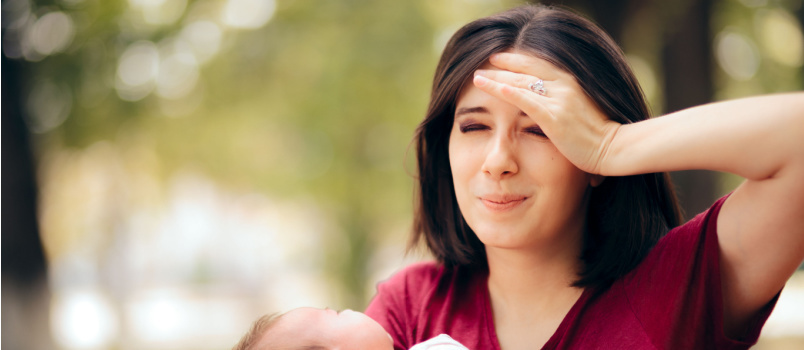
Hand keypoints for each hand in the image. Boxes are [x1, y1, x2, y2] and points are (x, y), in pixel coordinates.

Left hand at [473, 52, 620, 174]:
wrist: (613, 148)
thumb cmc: (599, 136)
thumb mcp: (582, 111)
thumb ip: (566, 104)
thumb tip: (553, 107)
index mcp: (571, 82)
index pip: (538, 66)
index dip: (518, 61)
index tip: (500, 59)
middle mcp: (564, 85)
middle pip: (526, 70)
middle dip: (503, 66)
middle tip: (484, 65)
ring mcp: (558, 100)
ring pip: (521, 83)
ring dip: (496, 79)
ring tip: (477, 77)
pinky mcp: (553, 116)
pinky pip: (525, 100)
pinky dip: (507, 92)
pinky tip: (492, 88)